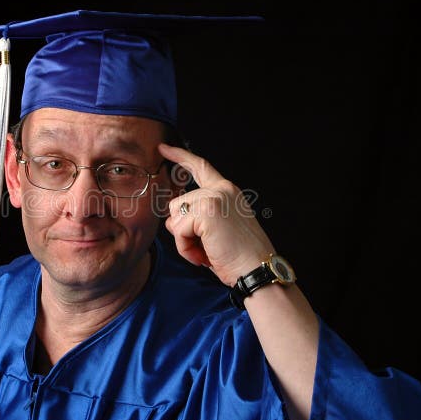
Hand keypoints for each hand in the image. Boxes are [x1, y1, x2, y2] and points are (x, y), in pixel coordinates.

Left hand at [159, 143, 275, 286]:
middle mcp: (221, 190)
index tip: (163, 148)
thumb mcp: (219, 229)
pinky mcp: (207, 211)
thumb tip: (172, 220)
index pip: (201, 167)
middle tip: (206, 248)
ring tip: (207, 251)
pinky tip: (204, 256)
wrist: (257, 270)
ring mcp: (214, 198)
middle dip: (183, 231)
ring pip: (175, 217)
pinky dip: (186, 249)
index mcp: (227, 192)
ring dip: (184, 241)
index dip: (180, 156)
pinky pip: (178, 231)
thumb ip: (199, 216)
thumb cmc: (239, 257)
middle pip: (177, 204)